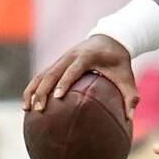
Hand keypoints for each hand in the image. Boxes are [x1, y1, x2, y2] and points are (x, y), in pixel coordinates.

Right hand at [23, 36, 138, 118]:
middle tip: (39, 110)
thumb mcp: (127, 77)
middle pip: (51, 73)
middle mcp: (70, 56)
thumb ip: (130, 96)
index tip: (57, 98)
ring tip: (27, 110)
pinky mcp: (57, 63)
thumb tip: (130, 119)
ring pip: (42, 74)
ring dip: (33, 90)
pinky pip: (41, 75)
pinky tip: (29, 105)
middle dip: (42, 91)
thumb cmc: (119, 61)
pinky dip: (33, 88)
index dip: (64, 83)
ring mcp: (61, 59)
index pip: (72, 70)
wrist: (109, 39)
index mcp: (86, 57)